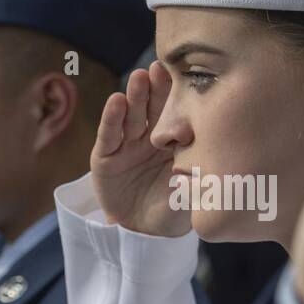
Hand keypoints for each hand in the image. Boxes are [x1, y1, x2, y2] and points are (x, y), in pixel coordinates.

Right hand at [91, 61, 191, 236]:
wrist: (141, 234)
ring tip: (139, 78)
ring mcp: (128, 144)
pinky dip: (112, 118)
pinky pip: (109, 134)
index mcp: (175, 143)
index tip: (187, 79)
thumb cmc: (171, 213)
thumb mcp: (186, 202)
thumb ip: (191, 188)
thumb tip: (197, 178)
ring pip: (132, 116)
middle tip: (160, 68)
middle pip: (154, 108)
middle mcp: (151, 138)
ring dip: (135, 96)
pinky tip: (116, 101)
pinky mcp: (106, 155)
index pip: (178, 115)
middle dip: (157, 88)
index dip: (180, 97)